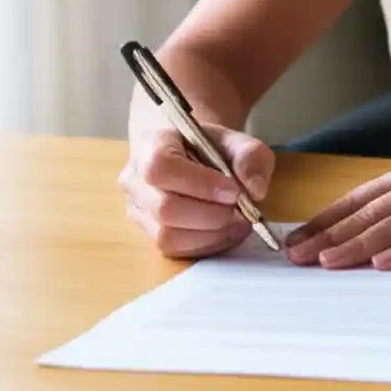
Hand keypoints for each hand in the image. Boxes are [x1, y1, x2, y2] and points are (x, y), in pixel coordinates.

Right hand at [119, 124, 273, 257]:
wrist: (185, 154)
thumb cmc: (207, 146)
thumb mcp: (235, 141)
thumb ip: (250, 156)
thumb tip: (255, 189)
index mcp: (151, 145)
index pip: (162, 168)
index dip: (199, 184)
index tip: (233, 191)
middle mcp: (135, 180)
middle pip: (165, 209)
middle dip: (211, 215)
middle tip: (242, 211)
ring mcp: (138, 210)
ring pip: (167, 235)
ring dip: (210, 234)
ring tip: (238, 222)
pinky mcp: (148, 233)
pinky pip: (175, 250)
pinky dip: (206, 245)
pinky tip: (226, 232)